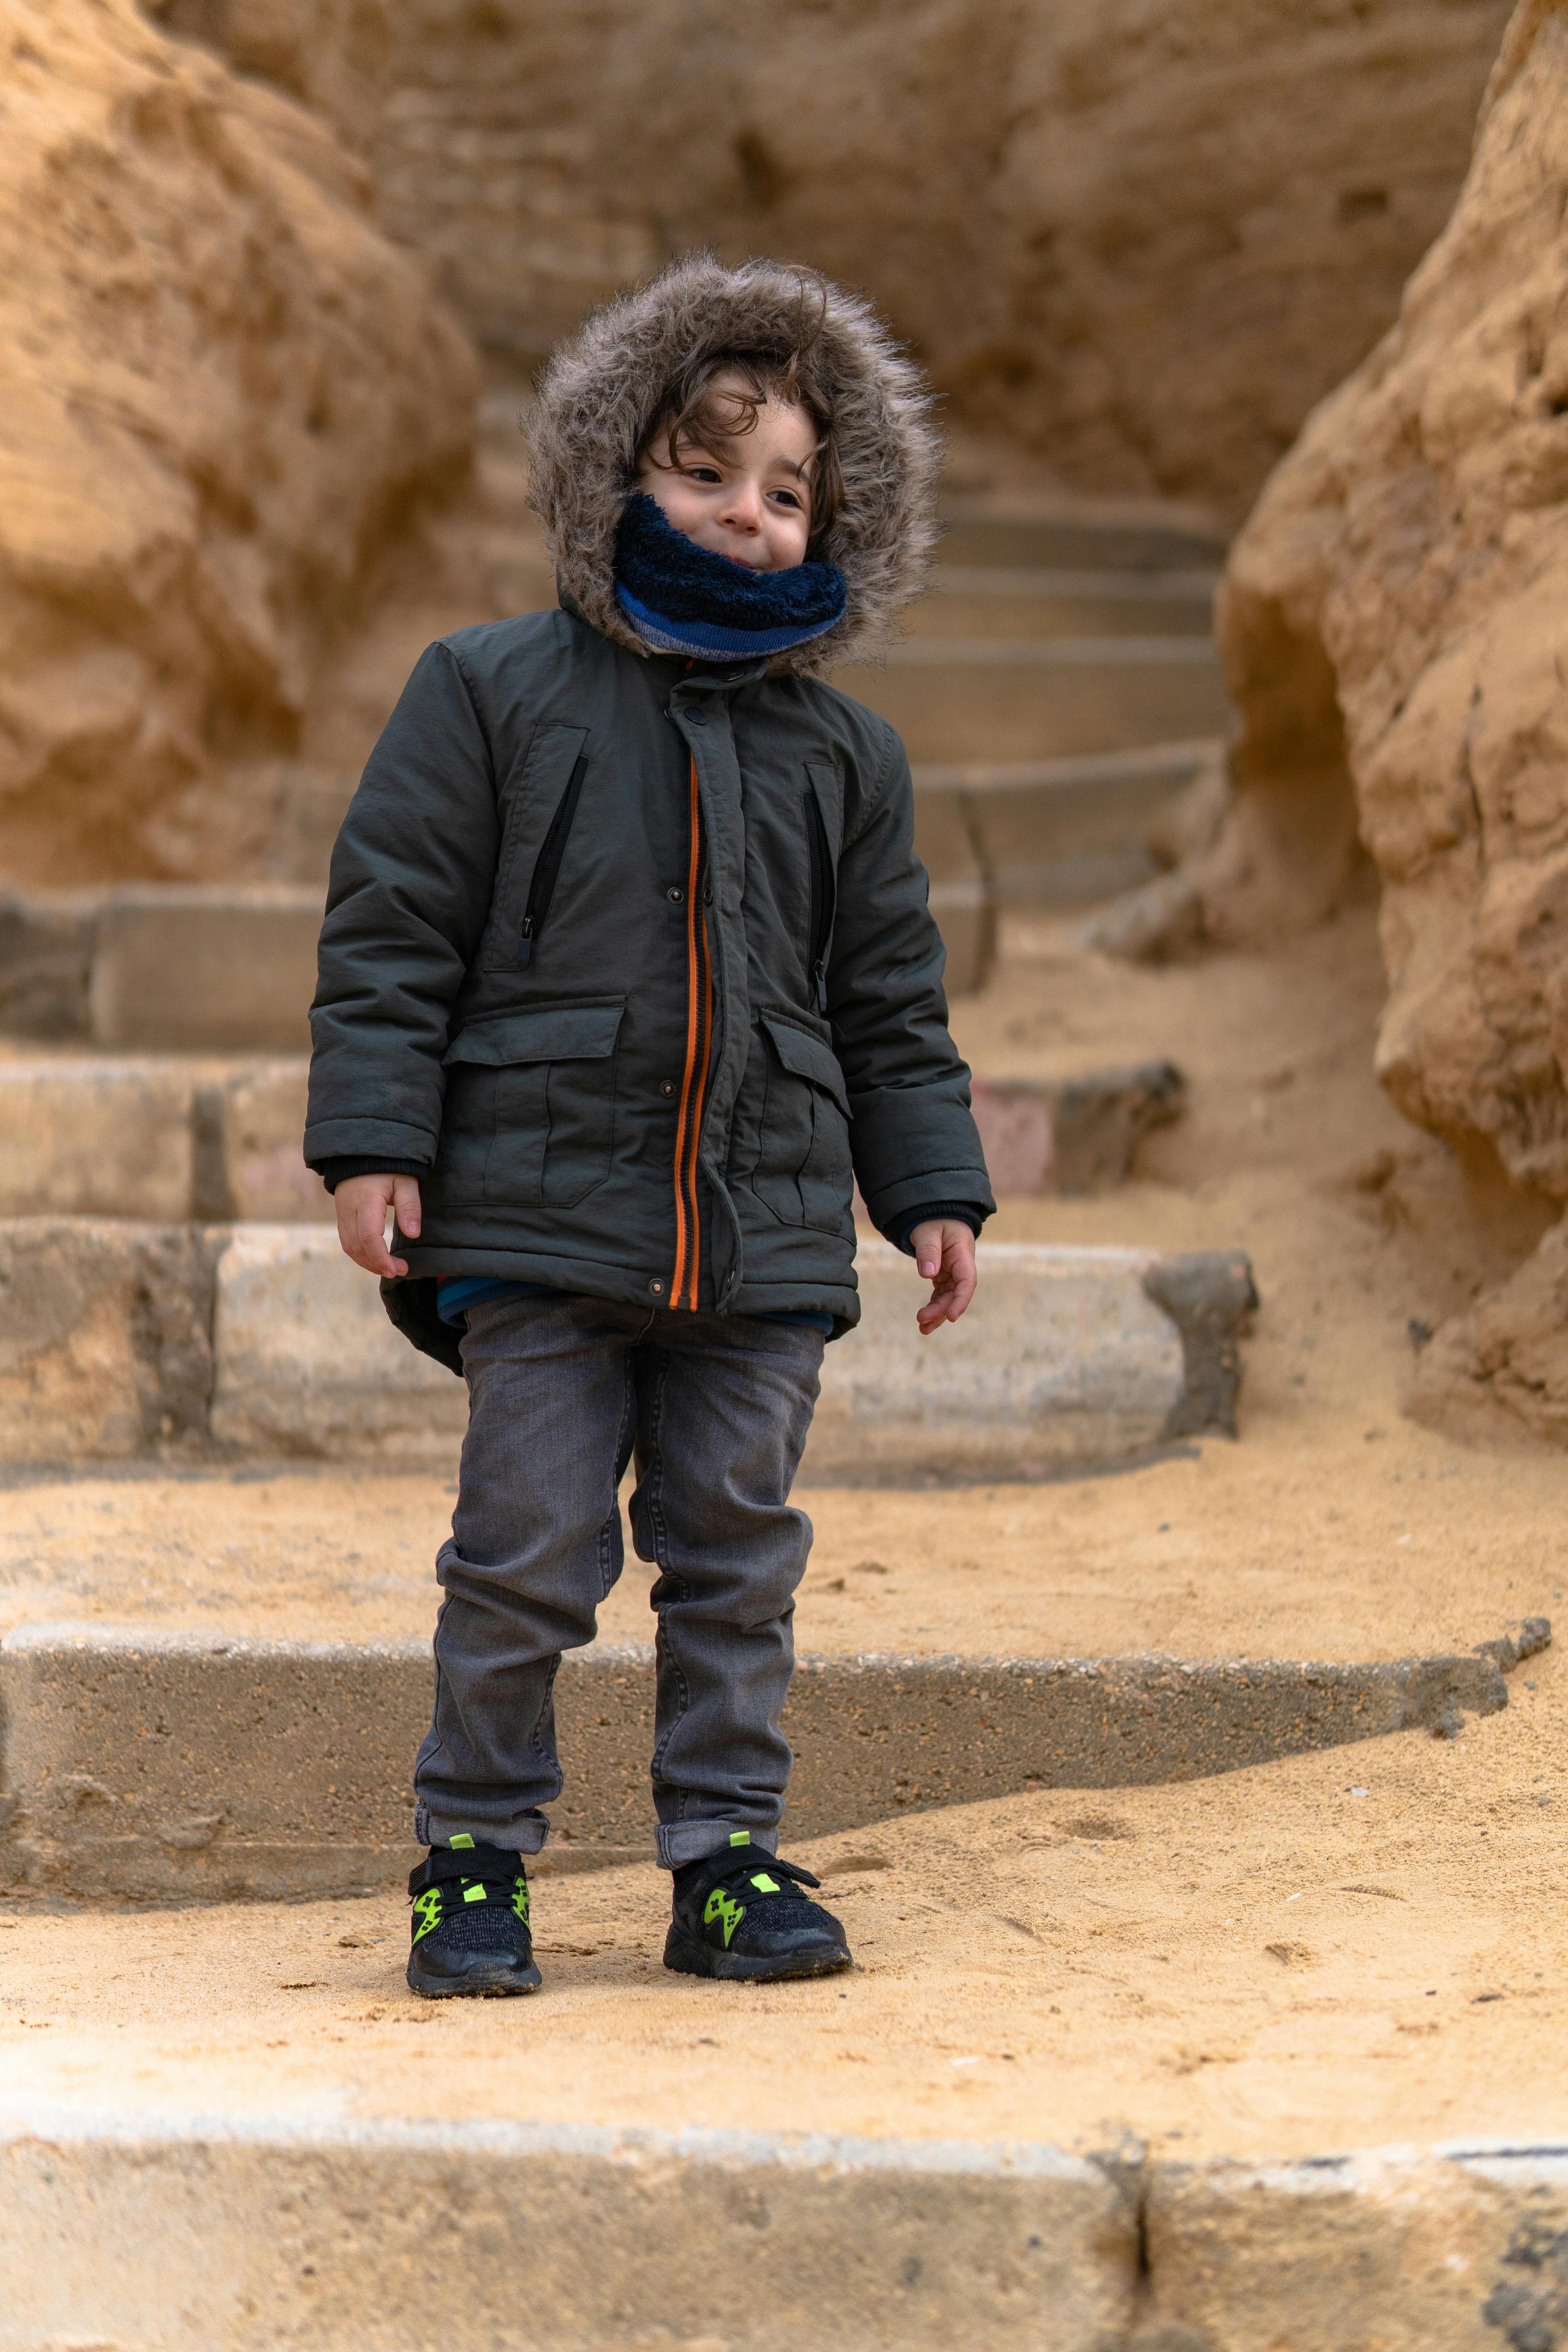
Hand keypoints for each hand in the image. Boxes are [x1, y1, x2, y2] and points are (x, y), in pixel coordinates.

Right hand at [335, 1173, 422, 1277]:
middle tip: (400, 1270)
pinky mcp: (341, 1215)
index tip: (399, 1269)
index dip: (381, 1258)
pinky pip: (347, 1241)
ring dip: (368, 1262)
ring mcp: (341, 1213)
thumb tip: (414, 1234)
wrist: (362, 1152)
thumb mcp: (405, 1181)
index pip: (368, 1237)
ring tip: (389, 1268)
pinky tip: (376, 1258)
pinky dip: (360, 1254)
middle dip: (377, 1264)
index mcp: (366, 1200)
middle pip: (356, 1247)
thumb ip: (410, 1206)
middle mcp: (348, 1209)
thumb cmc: (388, 1166)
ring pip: (349, 1247)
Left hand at [909, 1219, 976, 1335]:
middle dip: (941, 1310)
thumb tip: (927, 1275)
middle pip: (956, 1293)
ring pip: (948, 1297)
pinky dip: (933, 1307)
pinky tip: (924, 1320)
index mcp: (962, 1253)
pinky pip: (940, 1295)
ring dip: (937, 1313)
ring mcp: (953, 1272)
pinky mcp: (943, 1276)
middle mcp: (961, 1266)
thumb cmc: (933, 1219)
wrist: (935, 1214)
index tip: (952, 1316)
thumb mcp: (928, 1231)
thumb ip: (928, 1251)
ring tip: (922, 1329)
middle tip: (922, 1321)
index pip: (967, 1280)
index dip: (961, 1300)